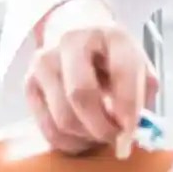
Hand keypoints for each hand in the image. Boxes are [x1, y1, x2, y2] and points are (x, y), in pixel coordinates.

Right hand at [24, 0, 158, 154]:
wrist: (75, 29)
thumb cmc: (111, 54)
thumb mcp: (137, 62)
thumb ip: (143, 92)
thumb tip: (134, 129)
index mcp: (109, 34)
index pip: (121, 71)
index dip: (128, 106)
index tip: (132, 129)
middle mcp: (71, 42)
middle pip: (81, 96)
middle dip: (103, 127)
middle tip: (116, 137)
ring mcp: (45, 62)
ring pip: (63, 118)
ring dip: (87, 137)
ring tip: (101, 133)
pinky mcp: (29, 84)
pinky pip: (48, 129)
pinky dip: (69, 142)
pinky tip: (83, 136)